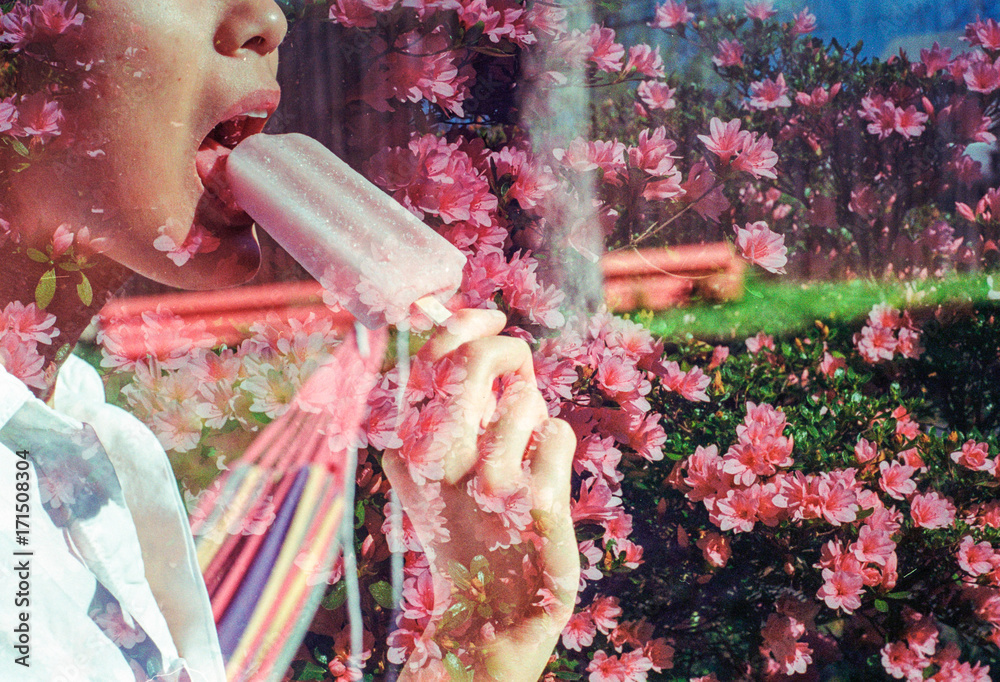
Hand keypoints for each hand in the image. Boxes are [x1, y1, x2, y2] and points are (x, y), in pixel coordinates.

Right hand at [381, 309, 578, 680]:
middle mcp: (440, 460)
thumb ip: (434, 402)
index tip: (489, 317)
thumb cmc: (467, 530)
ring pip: (527, 400)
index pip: (430, 356)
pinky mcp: (535, 502)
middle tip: (515, 371)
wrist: (489, 612)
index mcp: (408, 446)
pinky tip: (541, 481)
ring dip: (532, 418)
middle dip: (507, 354)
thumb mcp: (433, 471)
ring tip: (521, 455)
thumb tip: (443, 321)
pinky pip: (560, 434)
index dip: (464, 322)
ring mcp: (488, 482)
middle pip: (480, 362)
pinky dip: (558, 447)